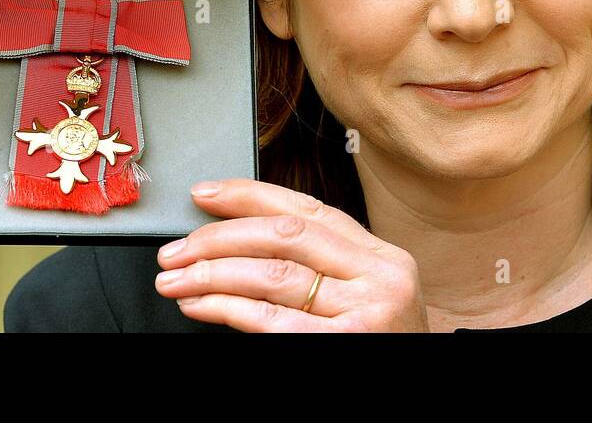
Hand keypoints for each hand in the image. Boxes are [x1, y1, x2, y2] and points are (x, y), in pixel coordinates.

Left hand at [153, 178, 429, 331]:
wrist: (416, 396)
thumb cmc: (381, 349)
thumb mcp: (366, 299)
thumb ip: (323, 268)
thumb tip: (240, 242)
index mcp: (383, 258)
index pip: (307, 211)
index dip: (250, 196)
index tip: (206, 194)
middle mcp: (380, 277)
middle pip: (285, 237)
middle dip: (220, 238)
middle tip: (177, 249)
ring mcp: (367, 313)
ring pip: (273, 275)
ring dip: (212, 274)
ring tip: (176, 280)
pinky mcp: (348, 345)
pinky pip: (273, 321)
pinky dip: (228, 309)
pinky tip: (201, 306)